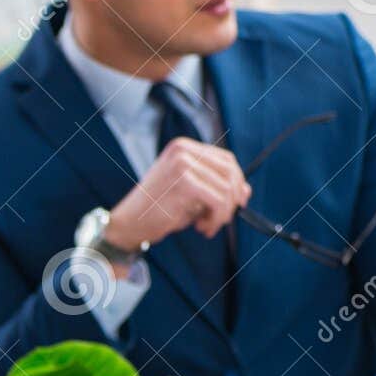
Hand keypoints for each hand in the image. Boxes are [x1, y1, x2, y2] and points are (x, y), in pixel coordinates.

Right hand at [105, 138, 251, 249]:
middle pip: (230, 170)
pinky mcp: (184, 182)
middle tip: (220, 219)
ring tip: (207, 226)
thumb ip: (216, 189)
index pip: (226, 159)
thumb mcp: (191, 195)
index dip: (237, 182)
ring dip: (222, 213)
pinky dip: (216, 218)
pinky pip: (218, 200)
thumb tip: (246, 191)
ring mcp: (183, 164)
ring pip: (227, 188)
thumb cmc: (157, 211)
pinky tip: (202, 227)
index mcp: (183, 147)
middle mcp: (183, 150)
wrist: (129, 224)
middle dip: (232, 199)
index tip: (236, 204)